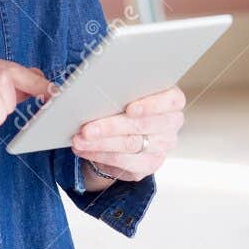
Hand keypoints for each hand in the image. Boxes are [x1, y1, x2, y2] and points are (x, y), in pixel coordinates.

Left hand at [70, 84, 185, 186]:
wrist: (123, 131)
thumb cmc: (121, 103)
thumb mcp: (120, 89)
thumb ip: (113, 85)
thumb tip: (81, 83)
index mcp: (170, 100)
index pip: (170, 100)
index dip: (151, 105)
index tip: (129, 108)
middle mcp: (170, 124)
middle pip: (143, 126)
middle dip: (111, 127)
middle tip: (86, 128)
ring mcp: (161, 147)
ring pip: (131, 146)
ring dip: (100, 143)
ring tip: (77, 140)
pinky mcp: (147, 165)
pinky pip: (124, 163)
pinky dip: (100, 156)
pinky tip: (83, 150)